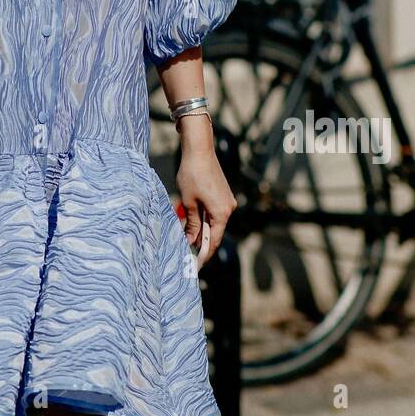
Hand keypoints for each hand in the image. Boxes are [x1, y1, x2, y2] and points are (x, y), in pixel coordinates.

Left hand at [175, 116, 236, 266]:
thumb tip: (190, 240)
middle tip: (187, 253)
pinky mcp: (222, 194)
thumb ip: (191, 223)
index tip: (195, 265)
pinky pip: (213, 212)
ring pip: (213, 221)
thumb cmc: (192, 175)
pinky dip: (203, 218)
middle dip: (200, 242)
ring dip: (200, 229)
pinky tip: (190, 221)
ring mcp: (227, 200)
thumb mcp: (188, 202)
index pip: (213, 241)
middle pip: (214, 232)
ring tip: (185, 237)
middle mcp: (228, 208)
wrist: (199, 150)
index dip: (203, 254)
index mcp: (222, 213)